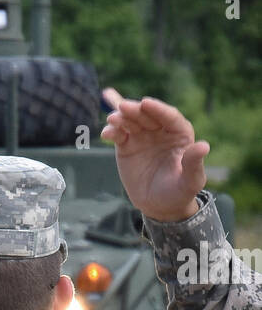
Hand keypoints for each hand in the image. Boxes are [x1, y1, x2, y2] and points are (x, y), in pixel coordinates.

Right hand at [100, 88, 208, 221]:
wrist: (159, 206)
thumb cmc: (179, 192)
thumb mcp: (190, 181)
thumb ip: (194, 163)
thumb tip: (204, 146)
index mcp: (180, 134)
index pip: (169, 117)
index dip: (157, 109)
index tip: (145, 103)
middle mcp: (160, 131)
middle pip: (147, 115)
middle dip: (135, 110)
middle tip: (123, 107)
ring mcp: (142, 137)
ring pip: (131, 121)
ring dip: (121, 117)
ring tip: (112, 119)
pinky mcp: (127, 146)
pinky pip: (119, 135)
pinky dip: (112, 132)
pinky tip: (106, 133)